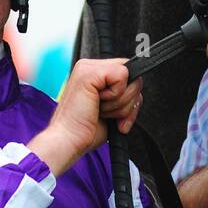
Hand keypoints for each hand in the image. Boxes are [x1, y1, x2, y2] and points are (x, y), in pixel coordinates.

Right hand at [30, 59, 140, 175]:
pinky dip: (115, 97)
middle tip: (107, 113)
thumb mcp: (113, 109)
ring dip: (120, 103)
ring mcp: (88, 68)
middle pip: (132, 75)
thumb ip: (125, 95)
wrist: (68, 140)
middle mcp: (90, 67)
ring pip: (129, 77)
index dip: (130, 97)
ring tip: (100, 111)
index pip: (128, 75)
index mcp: (94, 74)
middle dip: (128, 102)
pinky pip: (121, 76)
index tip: (118, 116)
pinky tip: (98, 104)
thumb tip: (138, 92)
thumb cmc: (85, 130)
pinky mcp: (89, 72)